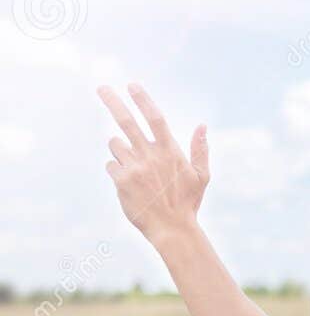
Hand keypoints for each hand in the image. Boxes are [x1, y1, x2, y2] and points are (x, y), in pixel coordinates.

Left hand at [99, 84, 209, 243]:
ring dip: (120, 151)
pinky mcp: (121, 180)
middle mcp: (151, 156)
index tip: (132, 85)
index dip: (143, 100)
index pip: (155, 118)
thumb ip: (200, 149)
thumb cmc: (188, 203)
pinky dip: (116, 170)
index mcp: (170, 152)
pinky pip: (110, 164)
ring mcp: (134, 167)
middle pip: (126, 121)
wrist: (172, 230)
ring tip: (135, 170)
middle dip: (112, 101)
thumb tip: (202, 125)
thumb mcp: (201, 176)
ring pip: (115, 145)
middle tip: (101, 87)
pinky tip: (129, 184)